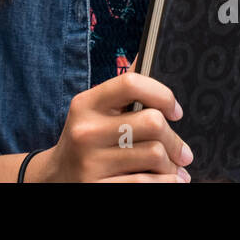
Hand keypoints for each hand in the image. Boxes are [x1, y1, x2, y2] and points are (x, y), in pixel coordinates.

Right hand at [29, 71, 192, 181]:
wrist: (56, 179)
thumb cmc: (87, 139)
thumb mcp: (95, 111)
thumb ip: (122, 88)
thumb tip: (146, 52)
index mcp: (86, 104)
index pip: (131, 83)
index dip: (163, 94)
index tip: (175, 112)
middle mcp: (86, 131)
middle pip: (153, 122)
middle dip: (175, 140)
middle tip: (182, 152)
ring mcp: (91, 162)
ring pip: (156, 155)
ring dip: (173, 166)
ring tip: (174, 168)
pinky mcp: (98, 187)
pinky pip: (147, 183)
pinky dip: (167, 183)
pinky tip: (169, 181)